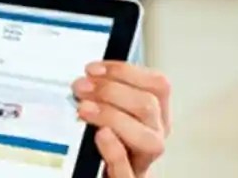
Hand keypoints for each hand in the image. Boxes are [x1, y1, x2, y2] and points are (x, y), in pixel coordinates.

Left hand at [72, 61, 170, 177]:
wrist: (99, 172)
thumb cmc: (105, 142)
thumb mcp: (110, 111)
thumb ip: (106, 94)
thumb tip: (89, 75)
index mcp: (155, 115)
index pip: (157, 84)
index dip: (125, 71)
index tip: (92, 69)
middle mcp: (155, 136)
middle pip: (149, 107)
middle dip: (110, 91)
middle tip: (81, 88)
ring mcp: (144, 161)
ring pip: (147, 139)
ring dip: (112, 117)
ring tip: (83, 109)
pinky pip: (127, 173)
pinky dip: (115, 152)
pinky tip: (100, 136)